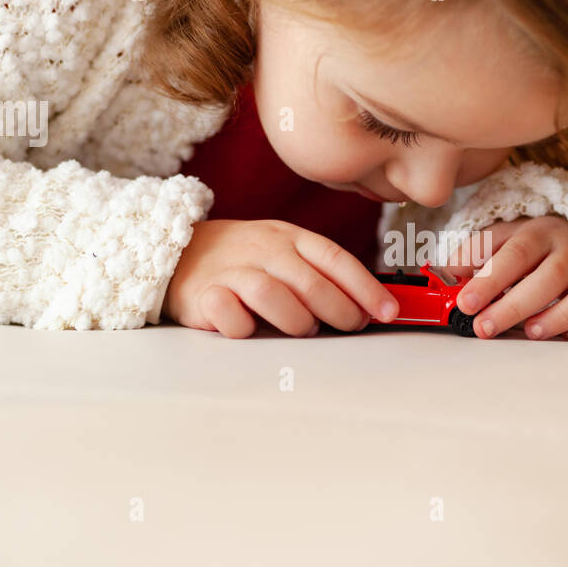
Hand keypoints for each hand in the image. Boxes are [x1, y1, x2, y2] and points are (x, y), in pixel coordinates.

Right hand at [163, 219, 399, 336]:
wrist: (180, 250)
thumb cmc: (245, 259)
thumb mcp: (284, 252)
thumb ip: (320, 274)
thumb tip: (367, 306)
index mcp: (290, 237)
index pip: (336, 259)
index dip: (366, 287)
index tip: (388, 311)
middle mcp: (264, 249)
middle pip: (311, 282)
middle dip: (340, 310)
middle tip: (350, 327)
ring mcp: (232, 270)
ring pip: (273, 295)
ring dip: (297, 320)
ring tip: (303, 329)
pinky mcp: (204, 294)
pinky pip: (229, 314)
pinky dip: (244, 327)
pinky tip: (252, 328)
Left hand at [444, 216, 567, 339]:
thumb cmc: (533, 250)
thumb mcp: (501, 241)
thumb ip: (475, 254)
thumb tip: (448, 270)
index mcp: (540, 232)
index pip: (516, 251)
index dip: (490, 278)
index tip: (467, 303)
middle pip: (551, 274)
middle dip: (515, 304)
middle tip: (486, 328)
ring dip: (563, 314)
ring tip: (532, 333)